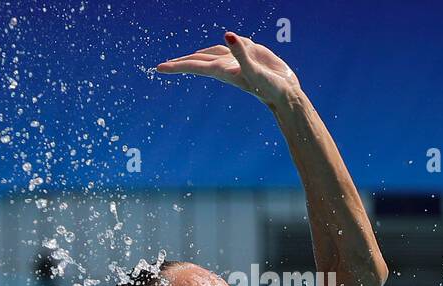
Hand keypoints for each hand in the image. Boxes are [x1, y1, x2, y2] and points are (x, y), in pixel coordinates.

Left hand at [157, 32, 300, 108]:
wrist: (285, 94)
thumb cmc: (268, 86)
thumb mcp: (253, 68)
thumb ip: (240, 52)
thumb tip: (227, 34)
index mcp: (221, 70)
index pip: (193, 65)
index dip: (176, 66)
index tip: (158, 69)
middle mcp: (225, 65)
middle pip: (197, 60)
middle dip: (180, 62)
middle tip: (163, 66)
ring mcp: (236, 60)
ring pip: (212, 52)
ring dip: (197, 54)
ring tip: (185, 58)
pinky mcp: (249, 54)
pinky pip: (233, 44)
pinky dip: (225, 42)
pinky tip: (225, 41)